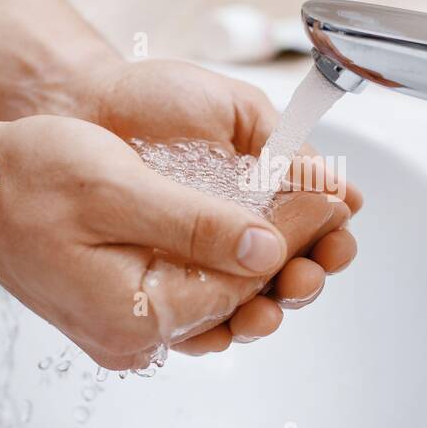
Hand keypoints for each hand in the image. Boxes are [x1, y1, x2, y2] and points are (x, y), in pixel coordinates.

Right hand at [0, 115, 346, 368]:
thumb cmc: (25, 180)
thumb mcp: (115, 188)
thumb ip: (194, 223)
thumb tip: (266, 247)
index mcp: (135, 313)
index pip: (243, 277)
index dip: (295, 230)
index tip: (332, 191)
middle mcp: (134, 337)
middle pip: (238, 298)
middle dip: (292, 249)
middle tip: (334, 204)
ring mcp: (126, 331)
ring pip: (218, 300)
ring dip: (264, 261)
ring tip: (308, 218)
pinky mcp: (121, 313)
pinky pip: (189, 297)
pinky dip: (224, 267)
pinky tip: (252, 237)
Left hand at [83, 58, 362, 324]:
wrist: (84, 107)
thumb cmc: (156, 99)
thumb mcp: (234, 110)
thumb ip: (285, 148)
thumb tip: (342, 189)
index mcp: (269, 188)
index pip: (317, 228)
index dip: (331, 241)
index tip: (334, 243)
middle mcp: (241, 229)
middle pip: (291, 273)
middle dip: (304, 283)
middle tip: (301, 279)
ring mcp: (204, 258)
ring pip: (250, 302)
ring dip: (267, 312)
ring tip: (266, 310)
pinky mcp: (164, 281)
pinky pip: (196, 318)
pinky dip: (214, 328)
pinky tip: (224, 327)